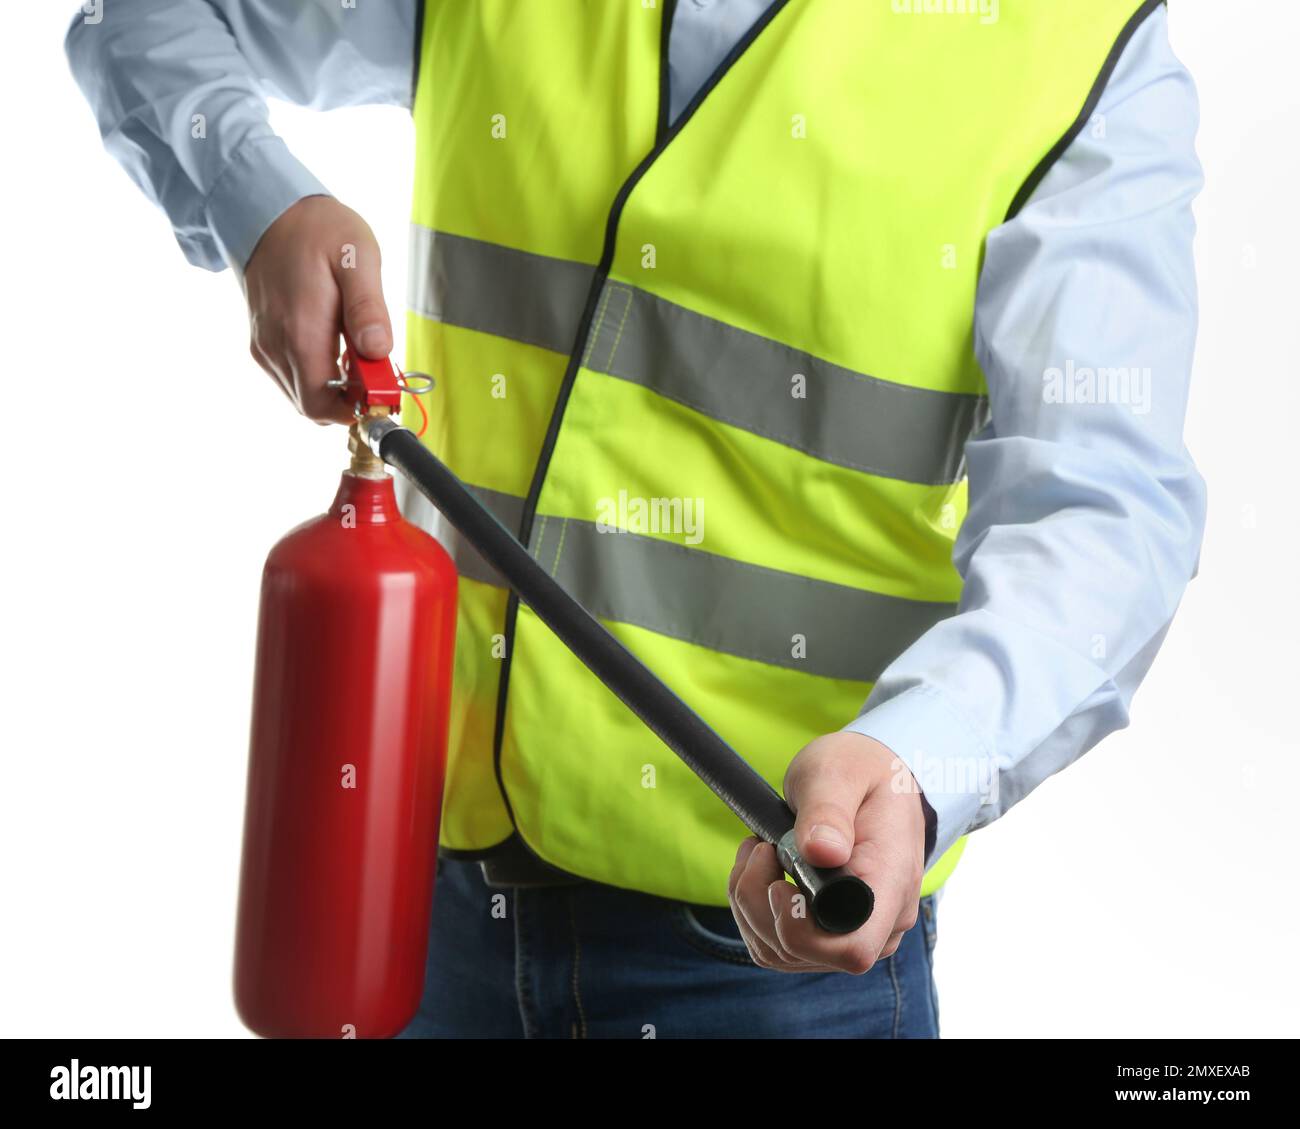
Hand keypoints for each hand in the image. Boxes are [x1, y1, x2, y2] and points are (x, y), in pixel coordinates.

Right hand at [242, 195, 392, 423]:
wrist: (267, 208)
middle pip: (313, 407)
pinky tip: (335, 346)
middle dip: (349, 400)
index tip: (384, 389)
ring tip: (356, 351)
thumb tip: (379, 351)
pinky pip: (292, 378)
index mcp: (300, 333)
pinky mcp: (262, 342)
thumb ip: (367, 308)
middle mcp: (275, 347)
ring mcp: (265, 346)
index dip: (356, 408)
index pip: (323, 404)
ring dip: (334, 388)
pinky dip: (317, 375)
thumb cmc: (316, 230)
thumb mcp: (356, 258)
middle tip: (375, 370)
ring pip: (302, 395)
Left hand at [727, 732, 926, 973]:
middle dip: (761, 904)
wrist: (873, 782)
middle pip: (805, 952)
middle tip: (760, 848)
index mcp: (891, 884)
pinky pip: (773, 945)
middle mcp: (879, 924)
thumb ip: (828, 810)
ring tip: (757, 851)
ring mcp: (851, 935)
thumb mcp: (841, 772)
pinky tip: (758, 870)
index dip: (802, 929)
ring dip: (750, 903)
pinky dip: (752, 910)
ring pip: (779, 952)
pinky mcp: (825, 937)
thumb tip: (821, 851)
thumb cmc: (860, 772)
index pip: (853, 947)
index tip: (780, 880)